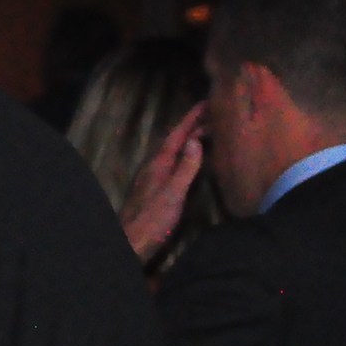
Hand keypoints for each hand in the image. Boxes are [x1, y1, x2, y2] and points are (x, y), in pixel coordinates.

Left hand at [120, 104, 203, 264]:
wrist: (132, 243)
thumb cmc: (152, 221)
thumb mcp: (173, 194)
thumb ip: (185, 168)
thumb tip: (195, 140)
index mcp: (158, 164)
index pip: (176, 135)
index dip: (191, 118)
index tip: (206, 102)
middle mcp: (152, 167)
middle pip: (174, 141)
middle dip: (192, 126)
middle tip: (213, 114)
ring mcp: (151, 177)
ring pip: (171, 151)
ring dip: (188, 140)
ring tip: (205, 131)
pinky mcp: (153, 188)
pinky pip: (171, 163)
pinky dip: (183, 155)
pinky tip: (189, 161)